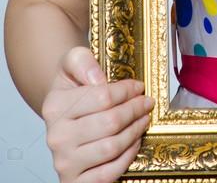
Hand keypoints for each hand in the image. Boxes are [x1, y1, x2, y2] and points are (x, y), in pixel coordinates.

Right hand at [41, 45, 154, 182]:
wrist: (62, 114)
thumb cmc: (73, 87)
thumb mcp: (73, 62)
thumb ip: (82, 60)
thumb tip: (99, 79)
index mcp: (54, 106)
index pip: (102, 97)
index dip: (126, 91)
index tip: (139, 87)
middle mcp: (56, 137)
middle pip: (110, 122)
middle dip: (135, 110)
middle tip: (147, 102)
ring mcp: (64, 162)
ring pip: (111, 147)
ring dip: (135, 132)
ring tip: (143, 119)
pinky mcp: (74, 182)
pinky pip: (108, 173)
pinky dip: (127, 157)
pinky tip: (134, 142)